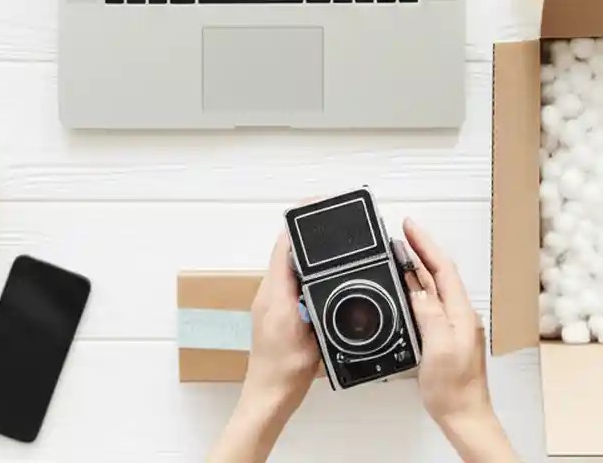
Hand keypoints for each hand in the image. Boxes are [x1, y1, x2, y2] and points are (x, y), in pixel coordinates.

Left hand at [244, 231, 319, 414]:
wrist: (269, 396)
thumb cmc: (286, 371)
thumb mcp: (314, 337)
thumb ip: (320, 307)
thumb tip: (331, 282)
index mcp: (275, 293)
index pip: (284, 245)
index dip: (300, 223)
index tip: (317, 205)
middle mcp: (268, 293)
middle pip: (287, 252)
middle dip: (308, 236)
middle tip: (333, 225)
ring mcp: (270, 302)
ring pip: (289, 268)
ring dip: (307, 256)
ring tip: (332, 249)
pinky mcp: (274, 312)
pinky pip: (290, 283)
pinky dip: (305, 275)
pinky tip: (323, 280)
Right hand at [401, 219, 518, 462]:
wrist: (464, 416)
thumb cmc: (455, 390)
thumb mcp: (439, 348)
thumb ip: (430, 315)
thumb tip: (417, 290)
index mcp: (461, 313)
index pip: (442, 268)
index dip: (425, 245)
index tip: (410, 228)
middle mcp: (459, 315)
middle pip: (438, 273)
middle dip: (419, 250)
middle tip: (400, 234)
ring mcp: (453, 325)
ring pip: (433, 287)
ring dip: (416, 267)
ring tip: (399, 252)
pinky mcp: (444, 336)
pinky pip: (429, 304)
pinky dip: (415, 289)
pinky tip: (406, 288)